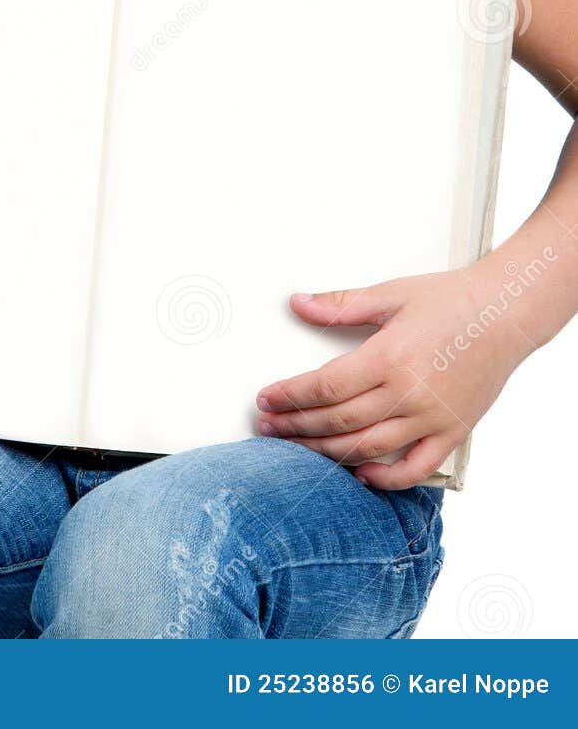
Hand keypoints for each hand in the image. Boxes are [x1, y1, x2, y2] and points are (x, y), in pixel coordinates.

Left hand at [252, 264, 532, 488]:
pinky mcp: (451, 433)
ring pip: (368, 447)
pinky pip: (416, 469)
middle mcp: (408, 394)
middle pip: (339, 421)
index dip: (291, 397)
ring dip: (327, 452)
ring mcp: (430, 418)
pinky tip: (362, 475)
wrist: (506, 314)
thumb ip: (340, 305)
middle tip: (269, 427)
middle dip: (297, 426)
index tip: (267, 400)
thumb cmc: (452, 300)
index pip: (325, 387)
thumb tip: (298, 303)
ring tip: (298, 449)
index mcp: (389, 357)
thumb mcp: (390, 294)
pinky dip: (387, 478)